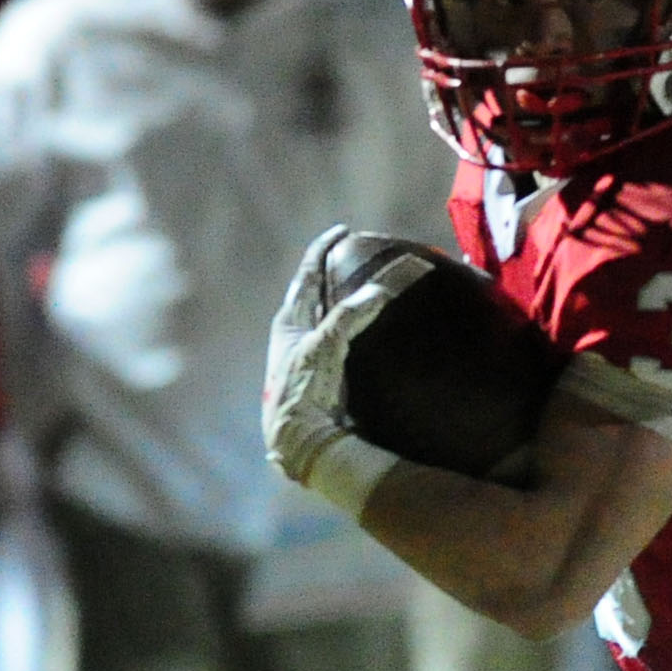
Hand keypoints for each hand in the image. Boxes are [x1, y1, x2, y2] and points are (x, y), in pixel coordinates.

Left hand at [262, 225, 429, 514]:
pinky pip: (340, 339)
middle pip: (315, 292)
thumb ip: (351, 314)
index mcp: (290, 320)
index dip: (323, 249)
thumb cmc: (303, 390)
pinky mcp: (321, 375)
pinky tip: (370, 333)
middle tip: (357, 257)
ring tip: (366, 288)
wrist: (298, 438)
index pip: (308, 274)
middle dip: (334, 273)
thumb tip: (381, 287)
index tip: (343, 231)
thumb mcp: (326, 346)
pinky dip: (354, 327)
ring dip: (344, 300)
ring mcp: (307, 355)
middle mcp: (296, 334)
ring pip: (326, 316)